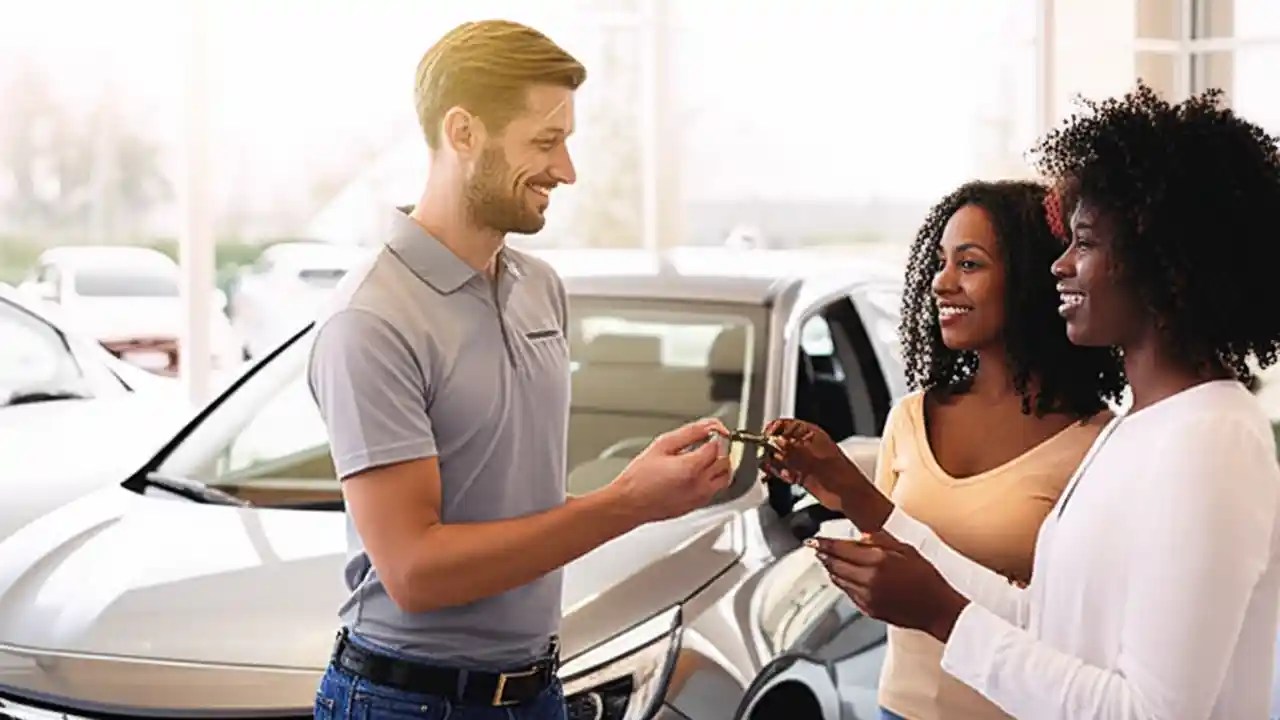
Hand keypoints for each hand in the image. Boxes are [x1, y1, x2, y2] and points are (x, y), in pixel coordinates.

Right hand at [610, 418, 733, 524]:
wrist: (630, 504)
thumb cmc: (639, 478)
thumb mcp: (662, 445)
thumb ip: (690, 433)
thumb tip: (709, 426)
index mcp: (692, 468)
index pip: (718, 446)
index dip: (716, 435)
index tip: (710, 432)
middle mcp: (700, 485)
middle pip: (725, 461)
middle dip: (720, 449)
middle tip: (707, 442)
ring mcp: (701, 497)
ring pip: (725, 478)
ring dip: (719, 465)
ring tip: (705, 458)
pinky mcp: (697, 505)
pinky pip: (715, 490)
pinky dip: (713, 479)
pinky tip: (697, 473)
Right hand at [761, 418, 868, 511]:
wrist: (850, 497)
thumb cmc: (841, 477)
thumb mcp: (812, 461)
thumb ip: (791, 451)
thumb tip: (774, 441)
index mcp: (811, 434)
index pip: (785, 425)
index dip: (772, 432)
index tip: (763, 440)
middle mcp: (805, 445)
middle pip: (779, 441)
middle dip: (771, 450)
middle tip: (768, 458)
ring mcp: (803, 460)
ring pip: (780, 457)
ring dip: (774, 463)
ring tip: (775, 469)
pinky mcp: (802, 475)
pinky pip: (784, 471)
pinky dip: (779, 474)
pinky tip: (781, 477)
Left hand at [808, 531, 968, 642]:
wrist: (938, 609)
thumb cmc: (927, 580)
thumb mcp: (907, 550)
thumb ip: (881, 541)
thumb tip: (862, 536)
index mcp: (879, 561)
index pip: (841, 549)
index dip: (824, 543)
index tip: (813, 540)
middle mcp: (869, 579)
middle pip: (835, 564)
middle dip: (823, 555)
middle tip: (816, 548)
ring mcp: (867, 596)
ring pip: (838, 580)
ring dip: (830, 569)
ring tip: (827, 561)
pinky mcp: (868, 609)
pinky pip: (847, 593)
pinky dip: (842, 583)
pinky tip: (843, 577)